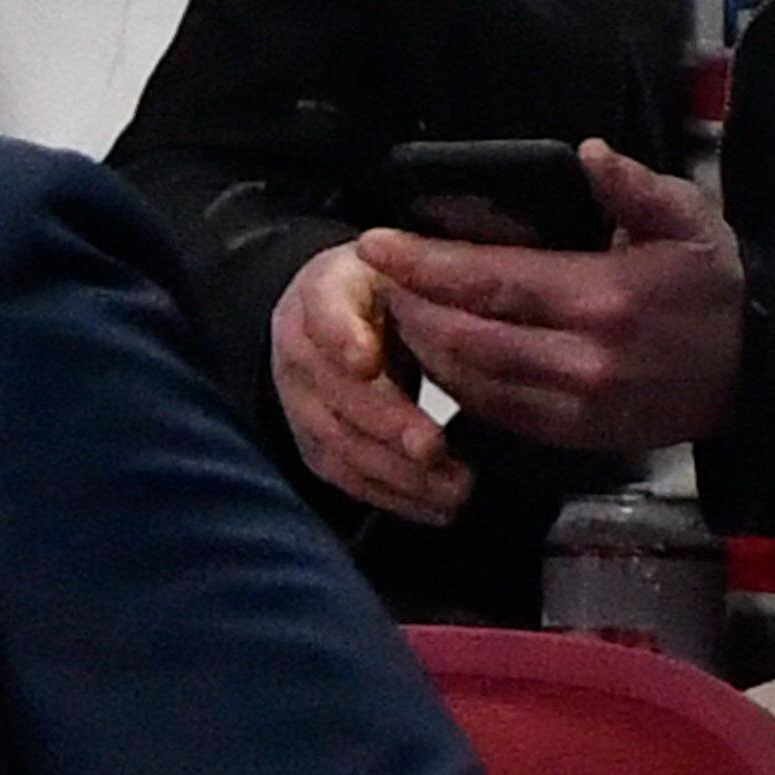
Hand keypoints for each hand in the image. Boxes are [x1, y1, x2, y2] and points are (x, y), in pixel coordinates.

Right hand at [275, 237, 470, 525]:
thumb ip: (437, 273)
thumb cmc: (392, 286)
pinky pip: (340, 474)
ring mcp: (296, 399)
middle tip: (434, 450)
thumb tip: (477, 282)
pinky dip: (387, 495)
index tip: (367, 361)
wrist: (339, 310)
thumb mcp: (412, 265)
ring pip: (335, 442)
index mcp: (325, 289)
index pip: (324, 313)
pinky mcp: (308, 439)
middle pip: (333, 392)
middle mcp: (298, 347)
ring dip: (393, 473)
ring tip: (454, 492)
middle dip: (384, 424)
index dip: (342, 338)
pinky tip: (434, 509)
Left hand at [355, 145, 743, 461]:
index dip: (424, 263)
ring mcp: (570, 405)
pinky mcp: (566, 434)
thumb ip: (635, 188)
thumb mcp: (690, 221)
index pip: (489, 279)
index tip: (375, 243)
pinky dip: (451, 378)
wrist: (753, 373)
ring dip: (421, 342)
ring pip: (465, 376)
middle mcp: (579, 358)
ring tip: (396, 306)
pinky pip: (488, 408)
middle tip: (381, 273)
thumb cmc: (711, 287)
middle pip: (462, 333)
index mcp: (602, 297)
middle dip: (410, 303)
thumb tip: (589, 154)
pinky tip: (436, 348)